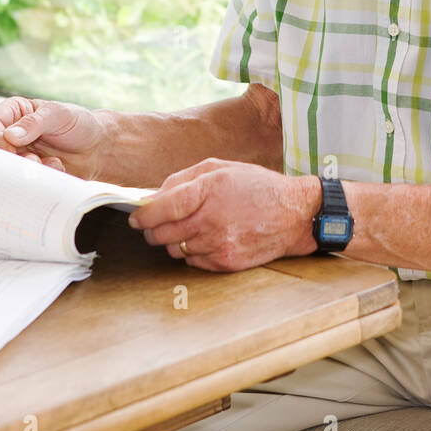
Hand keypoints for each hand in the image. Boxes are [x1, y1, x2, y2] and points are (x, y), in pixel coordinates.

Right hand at [0, 96, 106, 178]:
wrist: (98, 147)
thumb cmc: (79, 124)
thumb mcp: (59, 115)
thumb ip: (34, 123)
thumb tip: (9, 136)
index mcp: (13, 112)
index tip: (12, 150)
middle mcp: (11, 134)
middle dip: (11, 159)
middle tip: (32, 161)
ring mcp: (18, 154)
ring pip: (5, 168)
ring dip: (26, 169)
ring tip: (48, 163)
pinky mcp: (28, 171)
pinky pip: (21, 180)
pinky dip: (38, 176)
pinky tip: (56, 167)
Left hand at [128, 158, 321, 270]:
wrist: (294, 214)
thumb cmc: (257, 187)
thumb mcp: (220, 168)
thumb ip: (183, 180)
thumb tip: (152, 197)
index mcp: (208, 190)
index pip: (161, 209)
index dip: (143, 216)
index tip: (136, 217)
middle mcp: (211, 219)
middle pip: (161, 234)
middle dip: (152, 230)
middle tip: (154, 225)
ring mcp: (218, 244)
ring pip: (174, 250)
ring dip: (174, 240)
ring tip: (189, 228)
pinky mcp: (225, 263)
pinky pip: (192, 262)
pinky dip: (192, 252)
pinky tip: (206, 239)